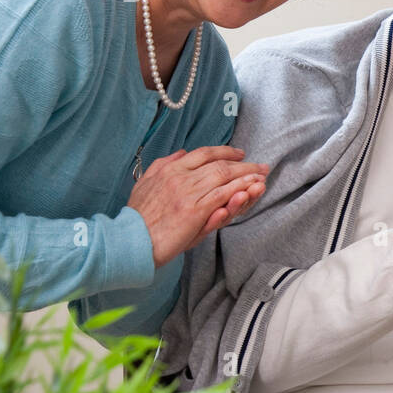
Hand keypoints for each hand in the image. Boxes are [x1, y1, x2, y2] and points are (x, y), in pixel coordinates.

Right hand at [128, 146, 269, 266]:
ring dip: (247, 175)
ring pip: (224, 178)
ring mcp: (188, 193)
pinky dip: (240, 190)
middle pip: (219, 165)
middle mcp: (180, 177)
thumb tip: (181, 152)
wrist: (130, 240)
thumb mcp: (145, 183)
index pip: (203, 153)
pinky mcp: (195, 211)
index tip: (239, 154)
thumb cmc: (138, 217)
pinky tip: (251, 189)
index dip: (224, 152)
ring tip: (262, 176)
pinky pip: (222, 196)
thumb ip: (163, 165)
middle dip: (243, 164)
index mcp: (169, 169)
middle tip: (260, 166)